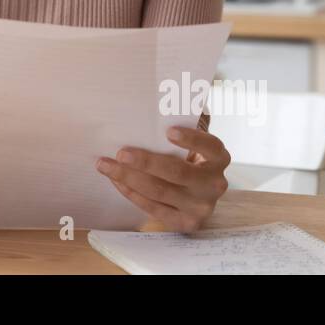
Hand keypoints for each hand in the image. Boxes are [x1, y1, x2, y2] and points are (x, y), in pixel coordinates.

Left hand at [95, 126, 230, 231]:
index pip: (210, 146)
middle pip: (178, 172)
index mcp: (219, 159)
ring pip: (160, 191)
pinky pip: (153, 208)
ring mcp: (201, 207)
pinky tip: (116, 180)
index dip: (192, 139)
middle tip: (121, 152)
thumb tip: (162, 100)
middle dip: (146, 162)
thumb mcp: (192, 142)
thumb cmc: (188, 158)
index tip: (168, 131)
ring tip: (105, 164)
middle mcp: (214, 184)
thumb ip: (184, 122)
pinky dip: (131, 193)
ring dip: (128, 177)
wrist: (198, 196)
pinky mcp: (186, 223)